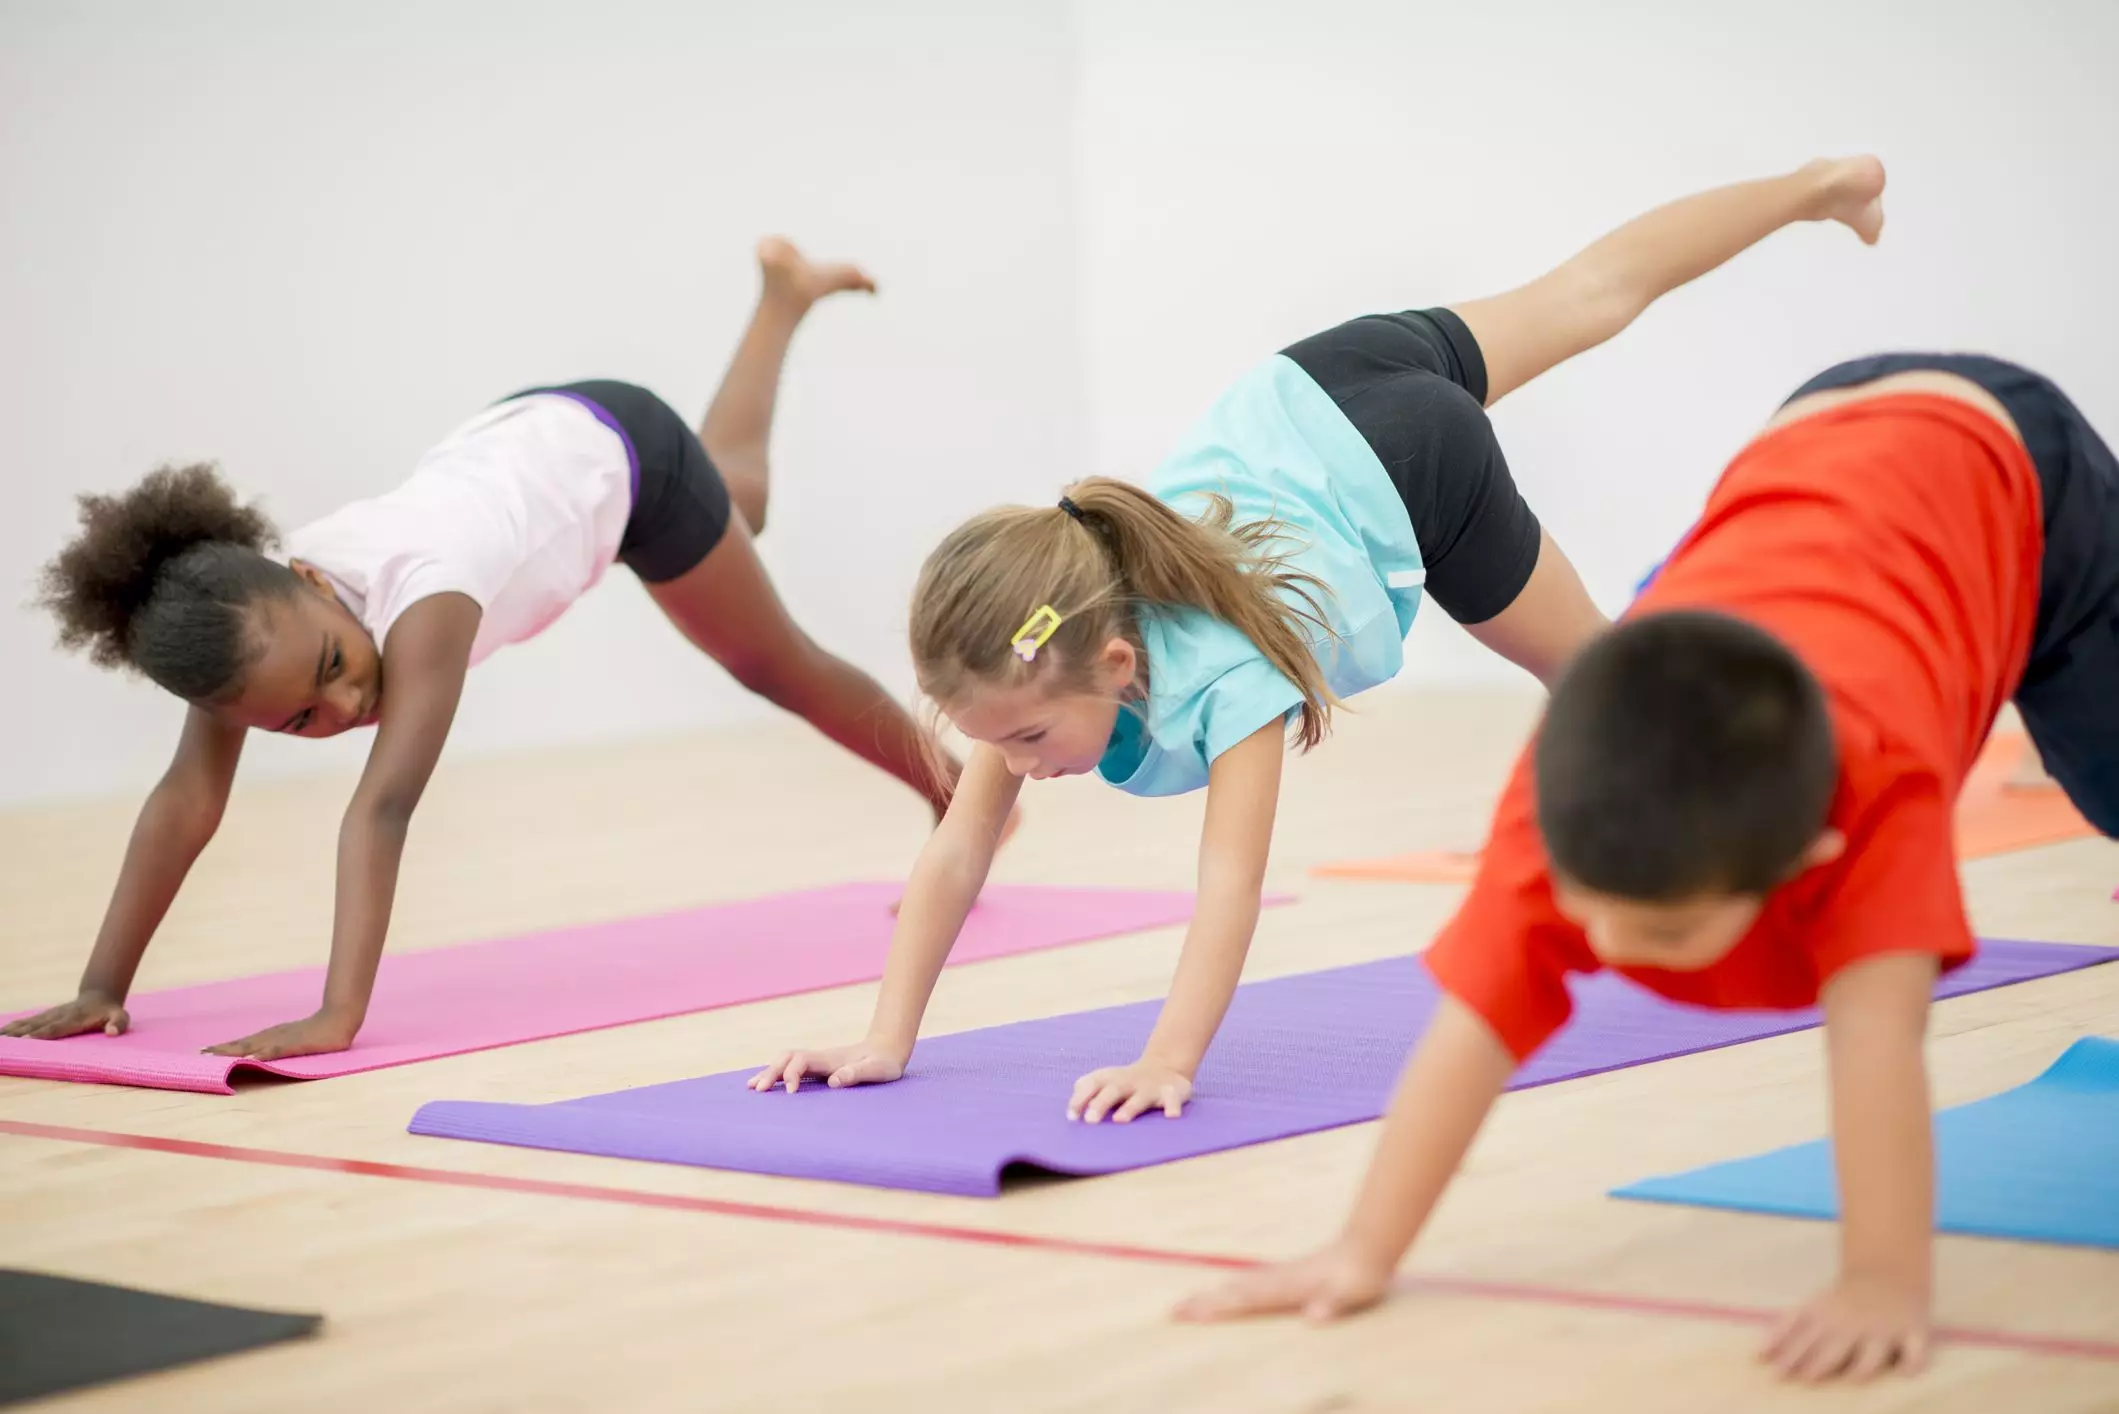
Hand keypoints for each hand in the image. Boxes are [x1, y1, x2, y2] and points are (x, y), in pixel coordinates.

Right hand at [1, 991, 129, 1039]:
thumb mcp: (121, 1016)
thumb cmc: (110, 1011)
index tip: (28, 1040)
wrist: (99, 995)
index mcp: (75, 1018)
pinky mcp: (44, 1016)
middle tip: (5, 1042)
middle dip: (20, 1035)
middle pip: (37, 1026)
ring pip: (28, 1023)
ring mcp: (49, 1015)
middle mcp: (59, 1015)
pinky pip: (26, 1022)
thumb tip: (112, 1032)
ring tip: (0, 1038)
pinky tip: (1, 1033)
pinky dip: (12, 1027)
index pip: (57, 1028)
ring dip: (12, 1031)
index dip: (43, 1034)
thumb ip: (119, 1023)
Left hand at [202, 1011, 358, 1061]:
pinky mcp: (295, 1044)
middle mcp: (272, 1036)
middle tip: (200, 1054)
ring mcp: (283, 1039)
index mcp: (271, 1037)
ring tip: (214, 1057)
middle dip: (221, 1050)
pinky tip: (250, 1059)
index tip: (204, 1052)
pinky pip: (275, 1050)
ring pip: (253, 1047)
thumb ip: (279, 1046)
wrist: (340, 1020)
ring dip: (233, 1052)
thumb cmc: (319, 1032)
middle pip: (242, 1044)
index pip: (243, 1043)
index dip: (224, 1048)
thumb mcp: (295, 1040)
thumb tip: (261, 1054)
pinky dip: (261, 1055)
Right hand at [750, 1039, 907, 1093]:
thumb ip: (857, 1073)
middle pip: (786, 1057)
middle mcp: (819, 1058)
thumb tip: (835, 1080)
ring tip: (751, 1088)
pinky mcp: (817, 1068)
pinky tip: (765, 1085)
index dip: (792, 1074)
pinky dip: (775, 1075)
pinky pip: (791, 1068)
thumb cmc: (883, 1063)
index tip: (790, 1094)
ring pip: (785, 1061)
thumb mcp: (877, 1069)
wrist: (887, 1050)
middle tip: (758, 1091)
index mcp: (830, 1059)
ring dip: (768, 1072)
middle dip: (770, 1072)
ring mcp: (817, 1062)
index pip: (801, 1060)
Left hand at [1068, 1057, 1193, 1122]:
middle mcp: (1128, 1081)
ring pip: (1139, 1098)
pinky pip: (1172, 1100)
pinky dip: (1172, 1107)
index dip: (1080, 1099)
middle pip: (1113, 1091)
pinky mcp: (1171, 1092)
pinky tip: (1171, 1116)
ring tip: (1120, 1119)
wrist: (1165, 1066)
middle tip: (1090, 1120)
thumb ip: (1084, 1093)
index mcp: (1109, 1079)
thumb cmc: (1125, 1082)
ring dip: (1130, 1108)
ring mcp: (1150, 1087)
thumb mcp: (1104, 1081)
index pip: (1091, 1084)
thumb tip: (1071, 1114)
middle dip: (1101, 1104)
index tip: (1072, 1117)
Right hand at [1173, 1239, 1393, 1323]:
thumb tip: (1313, 1317)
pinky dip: (1230, 1290)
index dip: (1219, 1306)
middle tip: (1172, 1311)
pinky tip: (1225, 1293)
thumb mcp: (1352, 1293)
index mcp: (1288, 1287)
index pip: (1247, 1299)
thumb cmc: (1360, 1276)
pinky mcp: (1284, 1276)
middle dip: (1202, 1301)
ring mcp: (1279, 1275)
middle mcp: (1277, 1279)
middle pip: (1233, 1291)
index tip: (1193, 1312)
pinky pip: (1249, 1284)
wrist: (1366, 1247)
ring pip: (1238, 1286)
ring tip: (1188, 1304)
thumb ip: (1332, 1305)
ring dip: (1212, 1295)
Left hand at [1763, 1272, 1930, 1381]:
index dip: (1789, 1355)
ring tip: (1851, 1378)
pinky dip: (1911, 1362)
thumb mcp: (1812, 1307)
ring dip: (1863, 1364)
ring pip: (1874, 1351)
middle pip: (1835, 1346)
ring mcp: (1885, 1329)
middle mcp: (1854, 1324)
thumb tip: (1756, 1356)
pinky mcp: (1914, 1333)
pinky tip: (1903, 1372)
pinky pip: (1915, 1351)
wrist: (1888, 1273)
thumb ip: (1785, 1331)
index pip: (1805, 1338)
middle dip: (1819, 1361)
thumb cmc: (1843, 1300)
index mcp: (1827, 1317)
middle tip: (1804, 1377)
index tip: (1774, 1372)